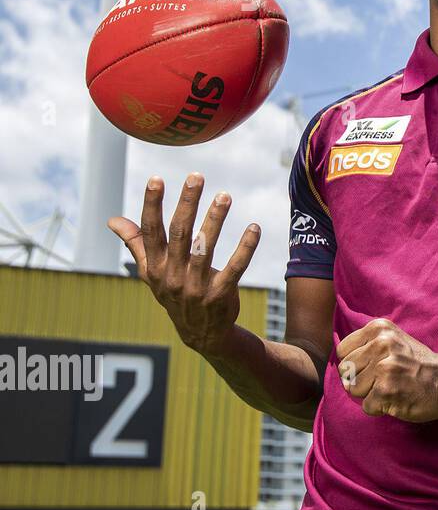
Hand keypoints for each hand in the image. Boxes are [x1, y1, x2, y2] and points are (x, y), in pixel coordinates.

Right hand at [108, 174, 259, 357]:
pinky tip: (254, 228)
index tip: (155, 179)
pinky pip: (235, 268)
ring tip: (225, 196)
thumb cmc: (175, 293)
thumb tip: (111, 220)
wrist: (200, 333)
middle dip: (186, 203)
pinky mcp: (220, 294)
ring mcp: (196, 286)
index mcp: (155, 266)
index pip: (151, 231)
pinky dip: (245, 248)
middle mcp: (172, 275)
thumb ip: (136, 243)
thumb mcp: (152, 272)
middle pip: (179, 234)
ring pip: (205, 248)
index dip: (152, 205)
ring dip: (215, 220)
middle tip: (196, 176)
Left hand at [336, 318, 437, 421]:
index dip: (355, 364)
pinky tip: (397, 399)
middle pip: (346, 371)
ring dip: (371, 395)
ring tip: (392, 387)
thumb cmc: (417, 364)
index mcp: (379, 329)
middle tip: (386, 379)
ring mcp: (384, 367)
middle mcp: (381, 344)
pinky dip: (380, 408)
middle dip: (361, 380)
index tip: (374, 366)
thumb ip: (367, 345)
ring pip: (353, 390)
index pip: (343, 351)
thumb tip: (340, 366)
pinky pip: (367, 406)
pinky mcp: (387, 390)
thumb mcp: (393, 341)